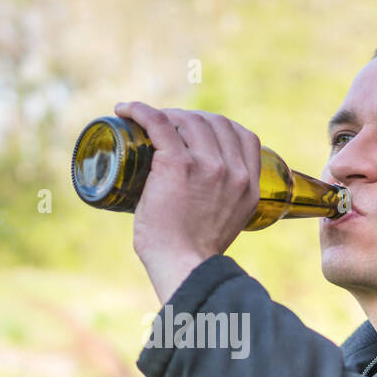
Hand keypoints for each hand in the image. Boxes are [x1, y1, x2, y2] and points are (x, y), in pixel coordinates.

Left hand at [114, 100, 261, 301]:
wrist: (184, 267)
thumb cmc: (194, 255)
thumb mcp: (227, 223)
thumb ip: (223, 204)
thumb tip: (200, 196)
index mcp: (249, 185)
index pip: (244, 136)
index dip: (218, 127)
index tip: (196, 132)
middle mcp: (234, 171)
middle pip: (214, 122)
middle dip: (189, 118)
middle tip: (165, 128)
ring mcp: (209, 165)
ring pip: (189, 119)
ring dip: (167, 114)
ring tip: (146, 122)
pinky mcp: (179, 164)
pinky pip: (160, 123)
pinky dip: (141, 111)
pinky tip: (126, 109)